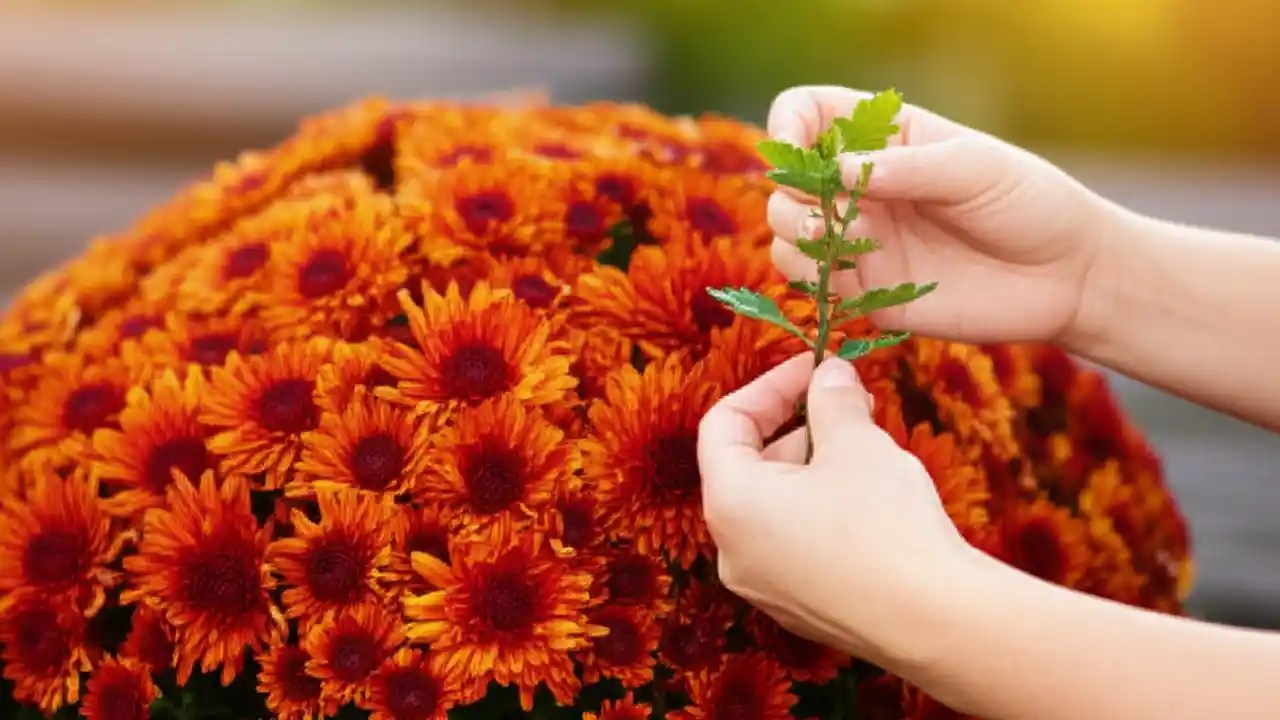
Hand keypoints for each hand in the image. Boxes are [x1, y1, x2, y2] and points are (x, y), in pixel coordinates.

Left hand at [697, 353, 975, 669]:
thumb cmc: (885, 524)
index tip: (815, 367)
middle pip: (748, 465)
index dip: (769, 386)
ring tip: (870, 447)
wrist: (935, 622)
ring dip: (815, 465)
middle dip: (799, 424)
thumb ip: (832, 398)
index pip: (722, 424)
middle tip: (851, 402)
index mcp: (729, 503)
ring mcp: (764, 585)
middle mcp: (732, 549)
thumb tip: (829, 373)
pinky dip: (822, 509)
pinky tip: (874, 499)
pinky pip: (797, 542)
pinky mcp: (800, 608)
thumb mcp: (856, 442)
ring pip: (776, 505)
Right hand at [766, 85, 1118, 344]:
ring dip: (793, 241)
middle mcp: (861, 188)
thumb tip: (836, 168)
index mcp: (884, 139)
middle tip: (827, 216)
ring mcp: (862, 240)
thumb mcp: (975, 168)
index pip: (807, 113)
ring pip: (786, 237)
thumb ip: (908, 168)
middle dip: (791, 198)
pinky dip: (813, 283)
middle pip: (786, 182)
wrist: (1067, 275)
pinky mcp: (869, 292)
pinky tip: (848, 281)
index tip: (800, 154)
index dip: (789, 127)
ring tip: (836, 245)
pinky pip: (815, 287)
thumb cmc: (1029, 203)